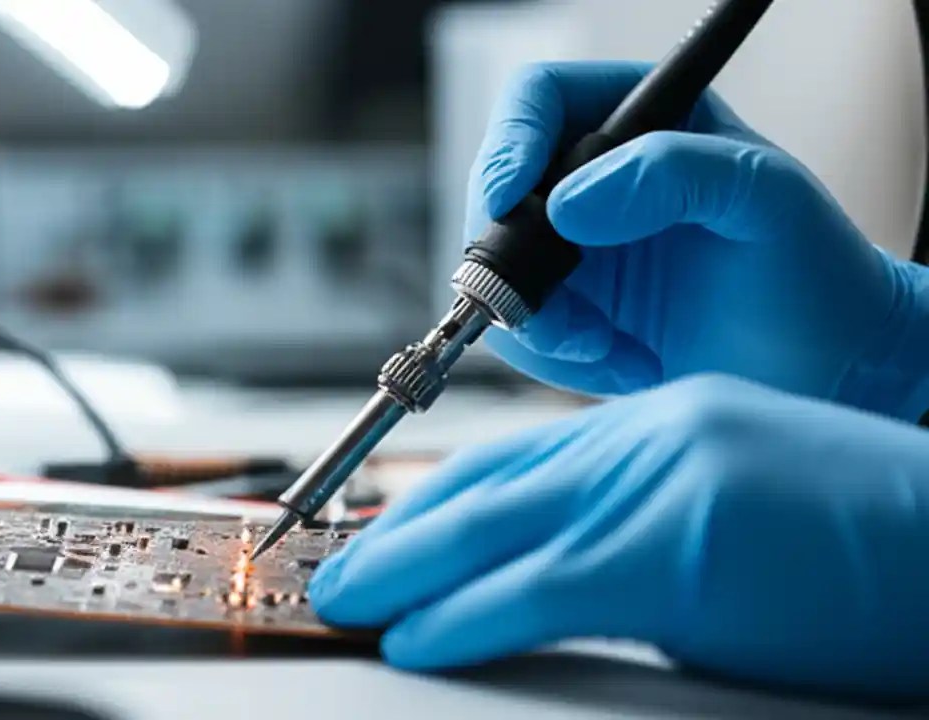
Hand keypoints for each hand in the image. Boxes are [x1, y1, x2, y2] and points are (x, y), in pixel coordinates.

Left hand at [309, 375, 928, 698]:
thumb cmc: (863, 541)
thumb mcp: (731, 507)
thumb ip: (642, 525)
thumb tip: (562, 580)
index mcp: (661, 423)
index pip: (517, 455)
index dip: (437, 497)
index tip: (388, 529)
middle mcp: (650, 439)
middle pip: (489, 483)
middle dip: (399, 531)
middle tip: (336, 568)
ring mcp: (663, 487)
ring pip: (494, 527)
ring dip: (403, 570)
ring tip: (344, 603)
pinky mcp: (678, 554)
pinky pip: (538, 586)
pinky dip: (463, 614)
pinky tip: (416, 637)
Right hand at [468, 61, 928, 421]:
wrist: (825, 370)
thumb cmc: (814, 275)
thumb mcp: (763, 199)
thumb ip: (673, 174)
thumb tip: (567, 204)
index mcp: (640, 122)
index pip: (539, 100)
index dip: (508, 143)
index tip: (509, 201)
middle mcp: (594, 180)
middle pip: (494, 190)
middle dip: (512, 257)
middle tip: (562, 304)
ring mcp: (573, 249)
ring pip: (493, 269)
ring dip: (540, 318)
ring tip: (608, 344)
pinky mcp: (568, 311)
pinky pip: (518, 330)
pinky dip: (555, 356)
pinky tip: (619, 358)